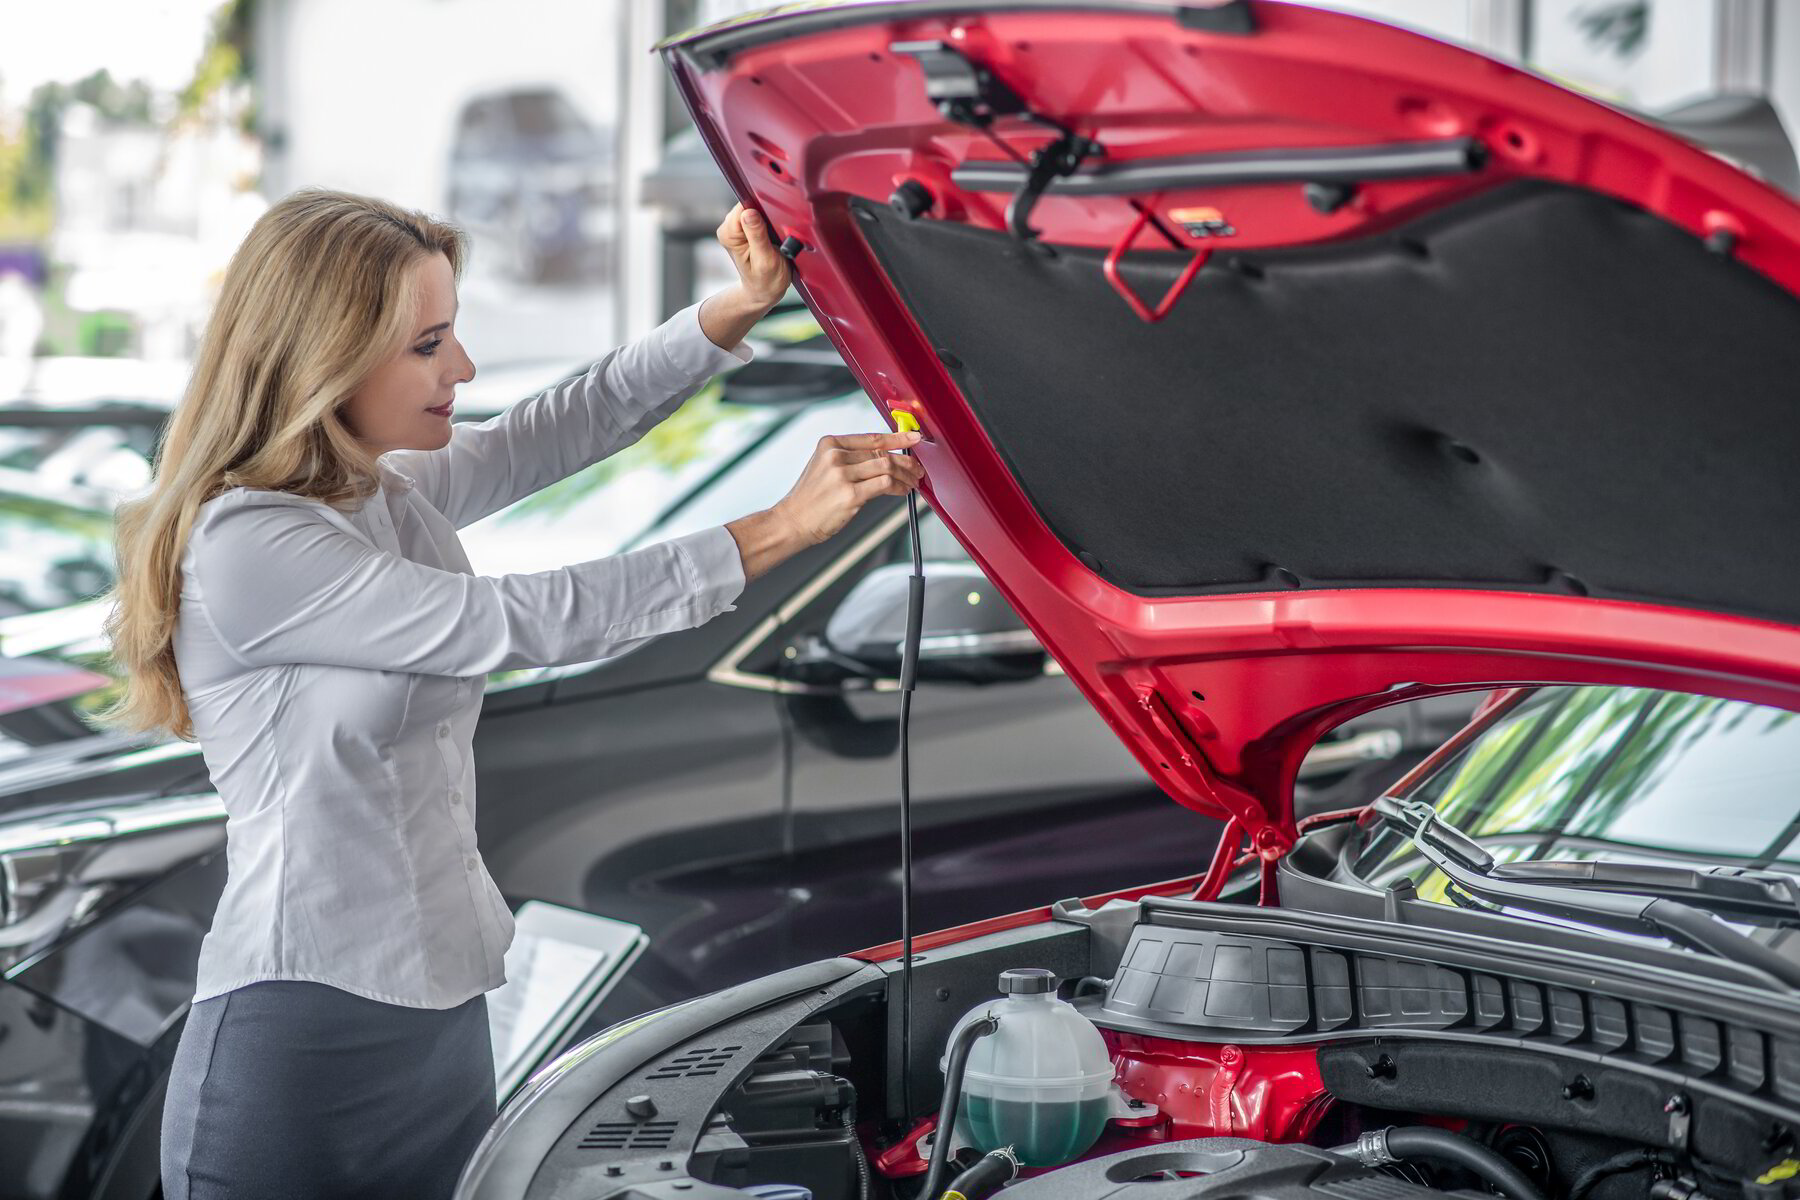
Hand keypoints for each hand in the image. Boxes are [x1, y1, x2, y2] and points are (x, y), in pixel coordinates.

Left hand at [716, 202, 789, 307]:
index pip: (744, 207)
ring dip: (768, 220)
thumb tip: (750, 212)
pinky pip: (758, 215)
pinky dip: (769, 223)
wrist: (764, 291)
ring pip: (755, 208)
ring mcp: (736, 228)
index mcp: (729, 235)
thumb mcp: (765, 260)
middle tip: (775, 237)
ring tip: (774, 240)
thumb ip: (757, 236)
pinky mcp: (745, 227)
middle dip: (766, 216)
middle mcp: (729, 229)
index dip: (761, 211)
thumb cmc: (766, 280)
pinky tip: (772, 237)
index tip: (771, 225)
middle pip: (750, 205)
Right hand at [725, 429, 923, 580]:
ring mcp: (842, 475)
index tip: (914, 438)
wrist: (793, 521)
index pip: (871, 438)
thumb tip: (885, 457)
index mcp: (829, 444)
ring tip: (913, 481)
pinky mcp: (850, 495)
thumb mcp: (824, 468)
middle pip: (882, 453)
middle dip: (906, 461)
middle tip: (917, 468)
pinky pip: (884, 485)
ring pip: (886, 467)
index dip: (897, 437)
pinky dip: (898, 487)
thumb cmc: (811, 499)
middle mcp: (835, 456)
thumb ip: (850, 459)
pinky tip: (902, 490)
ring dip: (905, 475)